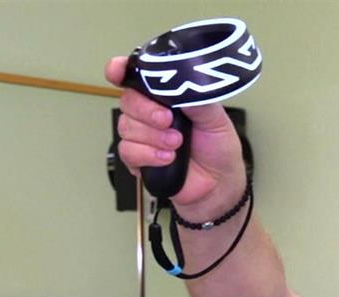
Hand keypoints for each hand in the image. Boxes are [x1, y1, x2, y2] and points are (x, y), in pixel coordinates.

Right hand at [104, 56, 246, 221]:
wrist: (220, 184)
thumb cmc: (218, 149)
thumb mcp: (216, 119)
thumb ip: (198, 100)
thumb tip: (181, 84)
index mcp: (166, 97)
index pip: (136, 77)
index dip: (121, 70)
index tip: (118, 71)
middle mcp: (150, 113)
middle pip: (127, 100)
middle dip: (146, 110)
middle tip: (168, 120)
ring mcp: (143, 136)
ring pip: (126, 127)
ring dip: (152, 136)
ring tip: (177, 144)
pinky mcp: (139, 160)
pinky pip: (128, 151)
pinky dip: (148, 154)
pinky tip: (168, 158)